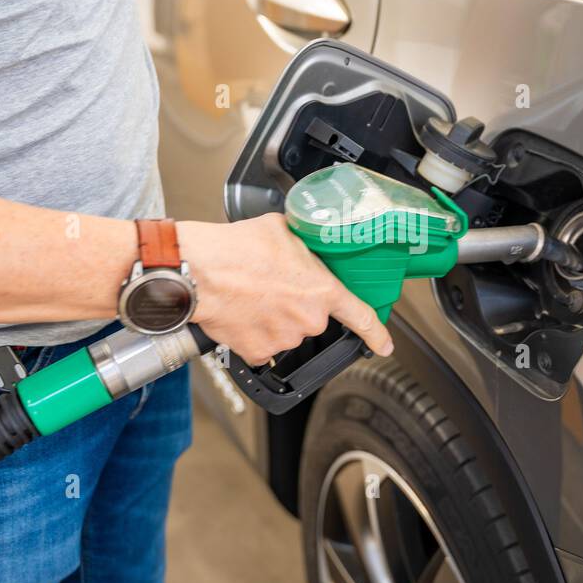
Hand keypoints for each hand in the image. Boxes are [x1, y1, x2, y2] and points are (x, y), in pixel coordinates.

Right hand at [177, 215, 393, 365]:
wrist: (197, 273)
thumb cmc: (235, 249)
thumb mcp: (283, 231)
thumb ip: (304, 244)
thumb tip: (306, 240)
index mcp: (322, 291)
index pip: (362, 317)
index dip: (377, 333)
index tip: (385, 344)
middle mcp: (307, 320)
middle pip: (312, 318)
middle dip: (296, 303)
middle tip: (273, 285)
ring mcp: (283, 339)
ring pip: (287, 331)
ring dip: (275, 317)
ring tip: (253, 294)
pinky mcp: (258, 352)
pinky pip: (263, 346)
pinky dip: (254, 332)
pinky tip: (243, 312)